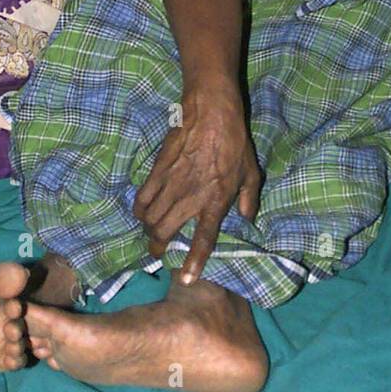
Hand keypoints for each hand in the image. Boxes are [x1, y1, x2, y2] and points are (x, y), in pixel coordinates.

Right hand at [134, 87, 261, 283]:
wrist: (211, 112)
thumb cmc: (234, 142)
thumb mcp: (251, 172)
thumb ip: (249, 198)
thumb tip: (246, 219)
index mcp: (216, 200)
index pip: (203, 238)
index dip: (193, 262)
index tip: (185, 280)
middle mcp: (190, 197)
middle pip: (166, 231)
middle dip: (158, 246)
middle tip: (158, 250)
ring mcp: (171, 183)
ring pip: (151, 218)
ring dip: (148, 230)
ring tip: (151, 232)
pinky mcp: (158, 170)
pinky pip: (142, 197)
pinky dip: (139, 210)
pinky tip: (142, 213)